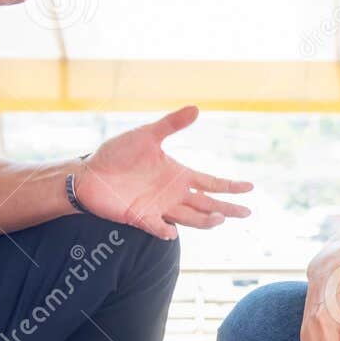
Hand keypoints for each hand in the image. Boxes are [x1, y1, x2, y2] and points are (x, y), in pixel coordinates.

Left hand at [75, 105, 251, 238]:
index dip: (230, 186)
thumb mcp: (146, 135)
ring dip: (205, 220)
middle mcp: (173, 194)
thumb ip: (171, 125)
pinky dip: (164, 231)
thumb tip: (197, 108)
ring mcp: (159, 208)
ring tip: (219, 218)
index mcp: (178, 175)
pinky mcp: (140, 218)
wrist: (89, 174)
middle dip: (228, 208)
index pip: (211, 183)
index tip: (250, 188)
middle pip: (208, 204)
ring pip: (190, 218)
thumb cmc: (117, 154)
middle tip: (247, 212)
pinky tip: (172, 232)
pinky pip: (157, 228)